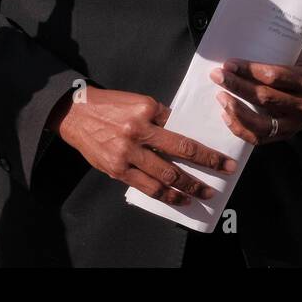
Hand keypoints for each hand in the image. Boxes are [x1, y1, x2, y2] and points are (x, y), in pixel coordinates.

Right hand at [51, 87, 235, 204]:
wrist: (77, 115)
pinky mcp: (117, 170)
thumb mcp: (139, 102)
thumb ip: (161, 118)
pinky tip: (179, 199)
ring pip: (164, 176)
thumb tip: (185, 132)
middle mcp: (137, 132)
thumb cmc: (112, 106)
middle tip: (224, 174)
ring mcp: (126, 154)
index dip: (205, 149)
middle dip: (205, 167)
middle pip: (178, 155)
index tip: (223, 159)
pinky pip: (146, 187)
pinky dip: (165, 195)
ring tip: (204, 194)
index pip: (182, 132)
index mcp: (146, 111)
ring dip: (187, 187)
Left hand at [210, 52, 301, 144]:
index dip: (250, 70)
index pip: (275, 76)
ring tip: (220, 97)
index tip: (229, 64)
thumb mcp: (294, 56)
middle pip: (266, 97)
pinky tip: (226, 115)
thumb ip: (274, 56)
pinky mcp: (285, 136)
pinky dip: (240, 128)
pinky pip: (258, 138)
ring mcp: (296, 124)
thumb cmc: (297, 69)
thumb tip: (238, 49)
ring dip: (236, 110)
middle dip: (238, 86)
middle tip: (218, 76)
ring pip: (262, 123)